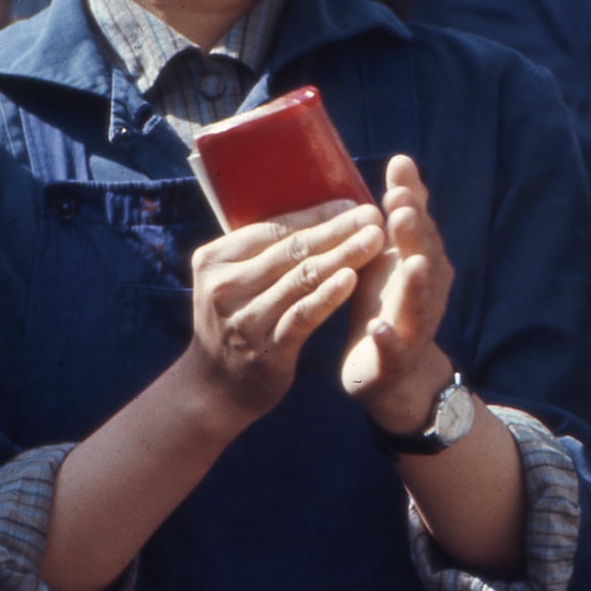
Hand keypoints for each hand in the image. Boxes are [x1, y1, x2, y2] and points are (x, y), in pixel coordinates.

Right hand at [183, 200, 384, 428]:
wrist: (215, 387)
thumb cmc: (239, 319)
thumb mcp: (234, 280)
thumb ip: (263, 251)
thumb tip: (318, 210)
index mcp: (214, 260)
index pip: (274, 228)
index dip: (318, 214)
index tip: (354, 202)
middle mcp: (224, 287)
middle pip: (291, 250)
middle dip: (338, 230)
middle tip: (374, 214)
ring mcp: (244, 319)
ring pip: (302, 278)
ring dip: (343, 255)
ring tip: (376, 238)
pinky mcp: (265, 348)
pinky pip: (303, 315)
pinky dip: (329, 295)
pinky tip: (353, 278)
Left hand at [342, 155, 457, 429]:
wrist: (395, 373)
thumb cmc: (388, 302)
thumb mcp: (393, 254)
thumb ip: (400, 215)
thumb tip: (402, 160)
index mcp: (422, 260)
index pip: (419, 222)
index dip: (411, 197)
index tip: (398, 168)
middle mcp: (427, 289)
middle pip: (425, 256)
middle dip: (416, 234)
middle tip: (403, 209)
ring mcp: (416, 323)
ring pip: (420, 300)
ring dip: (416, 283)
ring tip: (411, 264)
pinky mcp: (397, 357)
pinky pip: (395, 347)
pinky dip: (388, 338)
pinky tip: (377, 328)